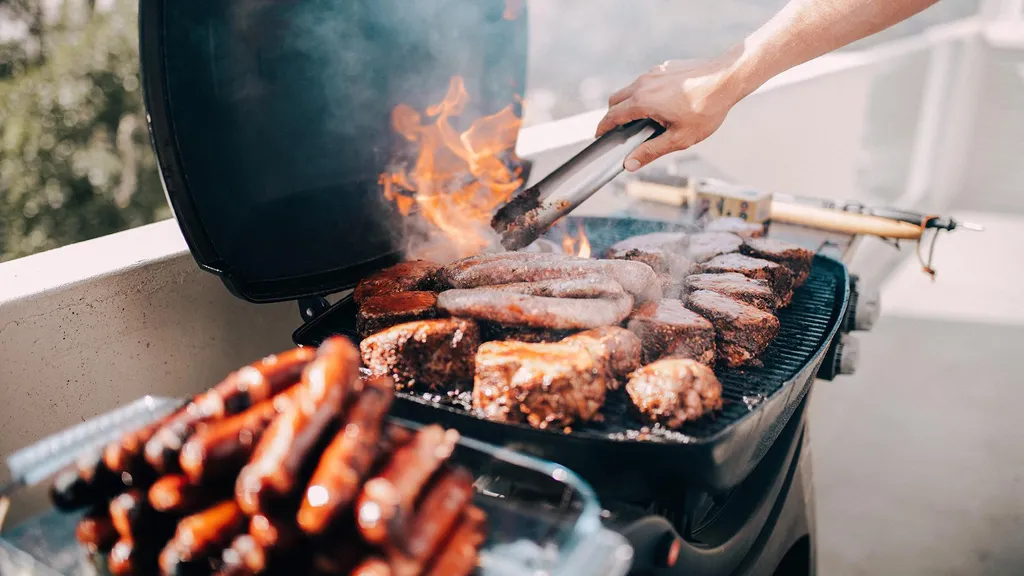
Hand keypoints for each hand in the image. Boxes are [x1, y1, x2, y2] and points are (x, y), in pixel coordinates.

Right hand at [595, 55, 742, 171]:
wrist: (728, 78)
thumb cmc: (706, 109)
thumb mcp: (679, 139)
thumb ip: (651, 151)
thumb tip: (629, 164)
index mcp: (642, 101)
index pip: (612, 115)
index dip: (603, 128)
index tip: (599, 136)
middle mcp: (643, 83)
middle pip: (616, 99)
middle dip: (613, 115)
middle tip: (619, 130)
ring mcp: (654, 72)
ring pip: (631, 88)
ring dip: (629, 103)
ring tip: (643, 118)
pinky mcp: (665, 67)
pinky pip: (647, 80)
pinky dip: (645, 93)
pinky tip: (663, 103)